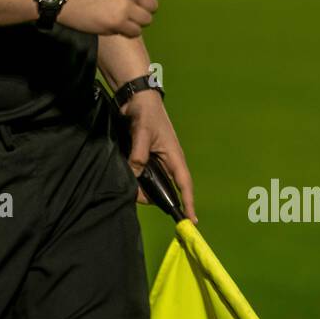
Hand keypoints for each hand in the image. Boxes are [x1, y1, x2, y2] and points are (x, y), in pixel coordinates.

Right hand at [59, 0, 161, 37]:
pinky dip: (128, 31)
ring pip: (146, 20)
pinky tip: (116, 26)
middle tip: (126, 11)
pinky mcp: (117, 22)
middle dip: (142, 10)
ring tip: (121, 18)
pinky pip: (136, 32)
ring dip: (136, 22)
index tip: (136, 0)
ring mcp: (125, 6)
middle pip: (153, 6)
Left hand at [120, 91, 196, 222]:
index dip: (188, 202)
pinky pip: (144, 174)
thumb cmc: (146, 112)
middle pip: (167, 188)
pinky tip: (128, 182)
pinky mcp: (146, 156)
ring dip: (145, 188)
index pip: (184, 184)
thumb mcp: (142, 133)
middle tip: (140, 200)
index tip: (191, 220)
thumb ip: (139, 153)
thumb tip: (136, 173)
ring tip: (131, 191)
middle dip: (157, 198)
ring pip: (154, 182)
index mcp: (174, 156)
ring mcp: (157, 159)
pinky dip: (138, 180)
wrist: (136, 98)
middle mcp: (168, 161)